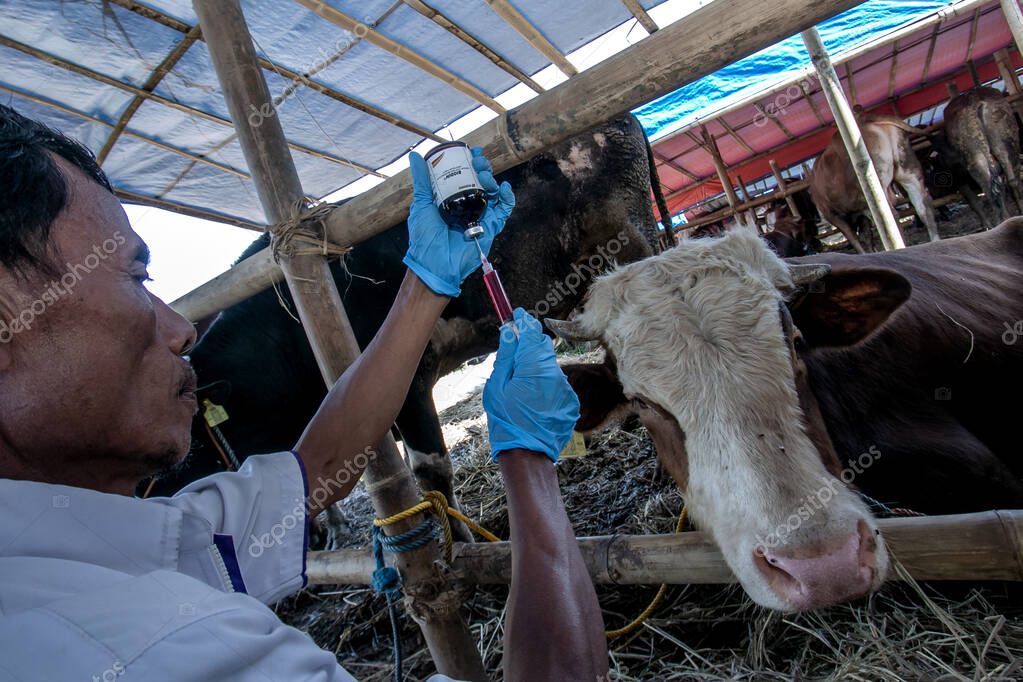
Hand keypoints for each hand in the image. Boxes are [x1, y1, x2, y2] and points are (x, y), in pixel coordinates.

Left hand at [403, 147, 514, 296]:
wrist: (434, 263)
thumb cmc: (425, 237)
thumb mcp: (422, 204)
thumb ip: (422, 180)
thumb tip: (416, 156)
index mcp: (452, 199)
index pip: (465, 176)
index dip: (470, 162)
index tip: (471, 151)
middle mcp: (467, 206)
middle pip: (481, 182)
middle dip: (482, 168)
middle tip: (479, 162)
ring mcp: (480, 216)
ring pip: (493, 193)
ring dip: (492, 180)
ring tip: (485, 175)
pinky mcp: (490, 228)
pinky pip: (503, 211)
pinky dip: (508, 198)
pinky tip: (504, 188)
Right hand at [483, 309, 579, 461]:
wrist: (527, 454)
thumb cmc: (506, 421)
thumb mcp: (497, 387)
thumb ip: (506, 356)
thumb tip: (510, 330)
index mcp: (534, 367)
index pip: (531, 333)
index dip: (523, 322)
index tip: (516, 314)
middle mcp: (555, 374)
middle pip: (542, 348)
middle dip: (529, 345)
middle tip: (513, 351)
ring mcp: (565, 388)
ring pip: (549, 366)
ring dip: (536, 367)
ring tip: (520, 385)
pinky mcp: (570, 400)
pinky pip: (557, 384)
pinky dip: (545, 385)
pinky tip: (532, 399)